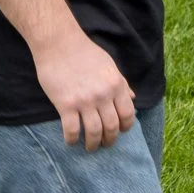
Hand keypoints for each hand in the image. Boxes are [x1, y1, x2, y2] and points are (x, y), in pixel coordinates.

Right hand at [32, 29, 135, 149]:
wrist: (60, 44)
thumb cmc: (86, 53)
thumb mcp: (110, 66)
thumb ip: (122, 84)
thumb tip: (133, 98)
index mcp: (117, 85)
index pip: (128, 113)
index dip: (126, 127)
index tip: (121, 132)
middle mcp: (104, 95)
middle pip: (112, 126)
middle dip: (110, 139)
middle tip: (105, 144)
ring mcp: (85, 101)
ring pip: (94, 131)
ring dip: (93, 144)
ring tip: (90, 148)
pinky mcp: (65, 104)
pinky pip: (72, 129)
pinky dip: (72, 140)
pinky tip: (71, 142)